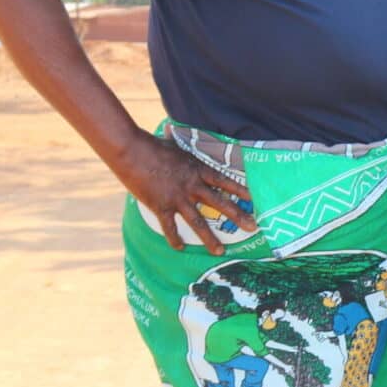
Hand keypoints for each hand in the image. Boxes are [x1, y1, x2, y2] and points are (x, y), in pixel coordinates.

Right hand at [113, 131, 255, 255]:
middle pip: (220, 204)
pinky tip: (181, 248)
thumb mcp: (177, 146)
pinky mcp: (160, 207)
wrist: (131, 152)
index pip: (225, 181)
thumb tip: (183, 136)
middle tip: (252, 227)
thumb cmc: (153, 146)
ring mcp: (177, 198)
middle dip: (238, 216)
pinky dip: (175, 239)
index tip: (254, 199)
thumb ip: (185, 150)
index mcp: (198, 169)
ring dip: (210, 238)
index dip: (240, 190)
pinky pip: (170, 227)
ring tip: (220, 251)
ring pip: (198, 222)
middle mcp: (192, 186)